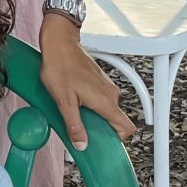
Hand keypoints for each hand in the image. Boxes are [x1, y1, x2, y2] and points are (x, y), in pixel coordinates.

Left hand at [38, 19, 135, 149]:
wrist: (60, 42)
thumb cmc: (60, 67)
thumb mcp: (63, 101)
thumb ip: (74, 125)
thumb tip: (81, 144)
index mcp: (105, 101)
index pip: (126, 127)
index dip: (117, 139)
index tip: (103, 143)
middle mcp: (111, 94)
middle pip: (114, 120)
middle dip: (99, 127)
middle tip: (79, 126)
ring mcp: (106, 86)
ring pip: (106, 109)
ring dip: (93, 114)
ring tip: (72, 109)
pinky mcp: (100, 81)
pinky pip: (100, 99)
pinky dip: (90, 104)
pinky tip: (73, 98)